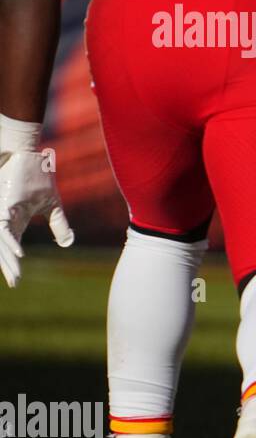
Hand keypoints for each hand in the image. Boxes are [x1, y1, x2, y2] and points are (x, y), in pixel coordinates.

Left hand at [0, 146, 74, 287]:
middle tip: (15, 283)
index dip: (12, 264)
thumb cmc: (37, 175)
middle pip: (4, 248)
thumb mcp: (52, 205)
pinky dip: (12, 242)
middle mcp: (5, 218)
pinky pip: (4, 228)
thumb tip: (67, 245)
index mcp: (15, 220)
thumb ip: (59, 225)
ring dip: (9, 259)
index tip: (16, 280)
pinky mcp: (3, 205)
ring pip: (2, 241)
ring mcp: (2, 212)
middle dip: (8, 267)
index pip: (11, 246)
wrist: (27, 153)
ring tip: (15, 275)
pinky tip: (18, 254)